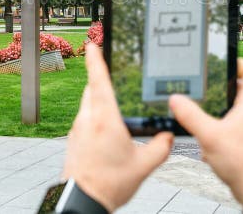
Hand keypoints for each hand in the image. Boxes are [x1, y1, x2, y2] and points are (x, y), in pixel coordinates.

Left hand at [62, 43, 173, 211]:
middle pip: (93, 89)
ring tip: (116, 113)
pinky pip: (85, 120)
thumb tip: (169, 136)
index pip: (99, 80)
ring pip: (88, 104)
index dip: (96, 60)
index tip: (92, 45)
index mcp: (105, 119)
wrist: (83, 200)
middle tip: (114, 78)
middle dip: (102, 82)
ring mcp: (78, 129)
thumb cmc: (109, 184)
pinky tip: (107, 132)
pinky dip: (95, 117)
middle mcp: (87, 120)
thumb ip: (160, 147)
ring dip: (99, 102)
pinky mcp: (74, 140)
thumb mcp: (144, 165)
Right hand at [169, 59, 242, 203]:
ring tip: (207, 114)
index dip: (237, 63)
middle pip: (240, 89)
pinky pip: (234, 127)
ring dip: (221, 111)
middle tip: (208, 87)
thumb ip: (190, 115)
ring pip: (235, 109)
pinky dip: (222, 128)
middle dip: (222, 89)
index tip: (223, 62)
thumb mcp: (210, 136)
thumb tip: (176, 100)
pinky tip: (210, 139)